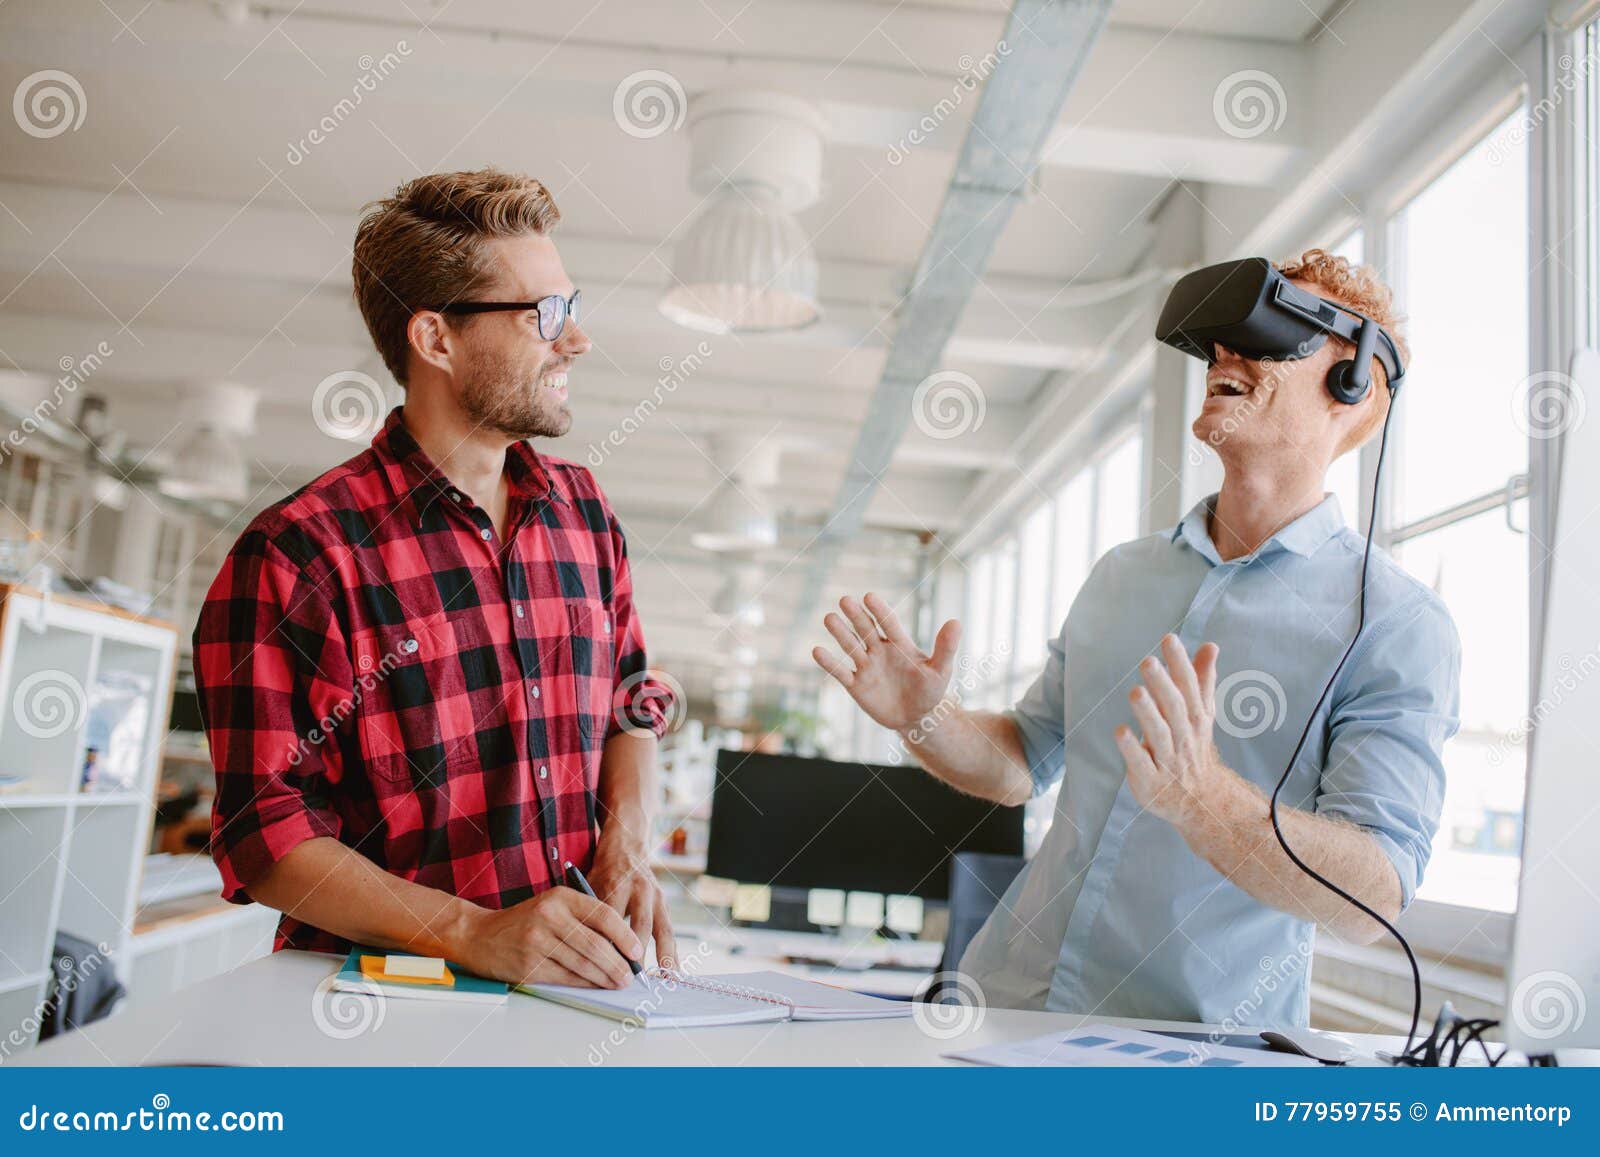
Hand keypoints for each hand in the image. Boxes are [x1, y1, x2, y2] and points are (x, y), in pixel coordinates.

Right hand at [462, 886, 642, 988]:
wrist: (480, 935)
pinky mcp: (529, 965)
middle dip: (618, 963)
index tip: (636, 950)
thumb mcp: (553, 906)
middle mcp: (549, 916)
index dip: (623, 935)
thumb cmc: (525, 921)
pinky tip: (596, 985)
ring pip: (583, 964)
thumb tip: (620, 945)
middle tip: (630, 975)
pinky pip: (566, 977)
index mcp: (560, 897)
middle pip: (595, 944)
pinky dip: (585, 984)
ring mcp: (537, 941)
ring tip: (619, 983)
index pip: (602, 914)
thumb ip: (583, 919)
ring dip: (605, 977)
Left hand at [590, 832, 676, 969]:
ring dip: (661, 957)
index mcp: (615, 884)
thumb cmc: (602, 873)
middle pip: (639, 927)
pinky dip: (672, 952)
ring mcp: (656, 896)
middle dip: (636, 956)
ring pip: (660, 930)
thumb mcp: (590, 886)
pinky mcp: (665, 904)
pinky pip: (670, 931)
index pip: (612, 920)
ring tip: (661, 980)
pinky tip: (673, 971)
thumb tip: (588, 951)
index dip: (609, 945)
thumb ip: (590, 913)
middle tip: (630, 981)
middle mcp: (639, 890)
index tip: (604, 970)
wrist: (627, 848)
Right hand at [811, 593, 960, 731]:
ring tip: (829, 618)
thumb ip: (946, 647)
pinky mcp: (856, 685)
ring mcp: (866, 666)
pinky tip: (817, 651)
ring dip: (840, 633)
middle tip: (845, 599)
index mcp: (900, 644)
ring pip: (850, 646)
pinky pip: (841, 672)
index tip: (869, 596)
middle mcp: (880, 650)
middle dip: (855, 616)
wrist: (917, 717)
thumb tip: (956, 621)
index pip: (888, 623)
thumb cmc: (931, 690)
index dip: (879, 611)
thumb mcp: (941, 670)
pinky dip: (830, 663)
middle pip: (865, 629)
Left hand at [1114, 634, 1223, 827]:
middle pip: (1174, 708)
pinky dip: (1132, 748)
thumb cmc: (1193, 747)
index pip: (1189, 687)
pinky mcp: (1150, 780)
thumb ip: (1201, 679)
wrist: (1200, 801)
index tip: (1169, 639)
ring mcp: (1168, 760)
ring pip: (1159, 734)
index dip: (1179, 663)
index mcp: (1196, 718)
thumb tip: (1210, 645)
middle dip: (1162, 685)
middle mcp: (1184, 737)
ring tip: (1136, 692)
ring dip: (1148, 713)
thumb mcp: (1201, 714)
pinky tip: (1120, 732)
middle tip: (1148, 662)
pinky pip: (1141, 763)